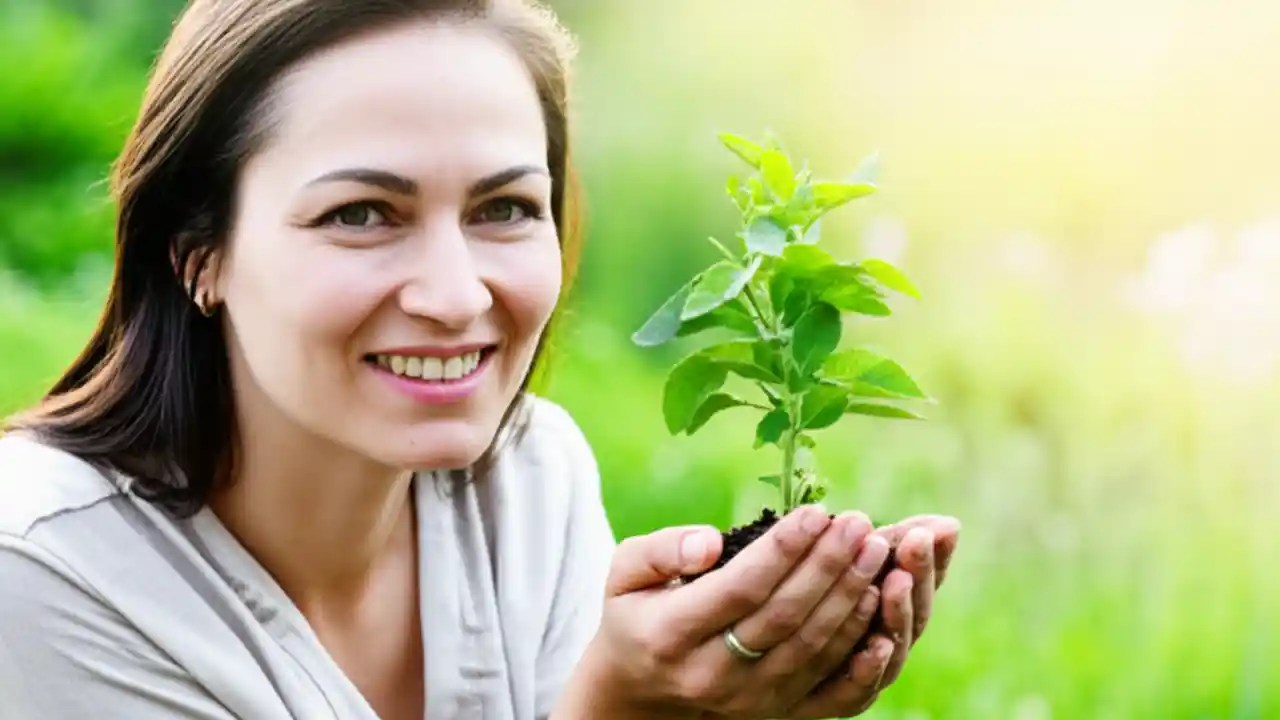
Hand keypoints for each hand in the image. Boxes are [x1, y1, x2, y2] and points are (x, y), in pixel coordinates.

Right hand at [563, 505, 893, 718]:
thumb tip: (710, 542)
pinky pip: (829, 687)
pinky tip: (878, 607)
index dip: (783, 551)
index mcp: (670, 635)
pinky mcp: (776, 714)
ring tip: (875, 550)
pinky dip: (859, 648)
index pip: (740, 589)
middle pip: (785, 617)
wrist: (640, 692)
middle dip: (828, 566)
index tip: (816, 512)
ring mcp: (747, 701)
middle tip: (860, 523)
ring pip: (812, 649)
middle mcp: (710, 675)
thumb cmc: (637, 613)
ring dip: (850, 597)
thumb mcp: (625, 573)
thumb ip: (662, 550)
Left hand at [780, 514, 960, 717]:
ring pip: (892, 652)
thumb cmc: (784, 593)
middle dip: (919, 574)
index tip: (944, 527)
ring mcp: (861, 674)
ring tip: (896, 581)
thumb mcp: (824, 560)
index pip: (920, 581)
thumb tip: (941, 517)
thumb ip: (865, 540)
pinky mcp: (825, 702)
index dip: (936, 558)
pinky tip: (876, 646)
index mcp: (885, 604)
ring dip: (897, 614)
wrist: (734, 651)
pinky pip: (853, 694)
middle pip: (915, 615)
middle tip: (917, 540)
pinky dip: (869, 672)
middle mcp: (882, 642)